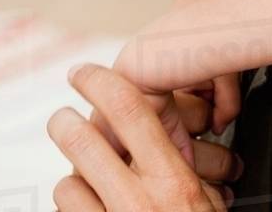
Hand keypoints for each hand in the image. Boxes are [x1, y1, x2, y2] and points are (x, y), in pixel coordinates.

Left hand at [48, 63, 241, 210]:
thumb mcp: (208, 198)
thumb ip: (186, 165)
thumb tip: (170, 131)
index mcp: (174, 178)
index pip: (133, 110)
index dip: (102, 81)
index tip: (84, 71)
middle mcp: (139, 199)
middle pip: (84, 139)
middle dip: (65, 123)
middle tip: (63, 117)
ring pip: (67, 182)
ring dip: (73, 178)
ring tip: (87, 182)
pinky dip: (73, 207)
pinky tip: (87, 208)